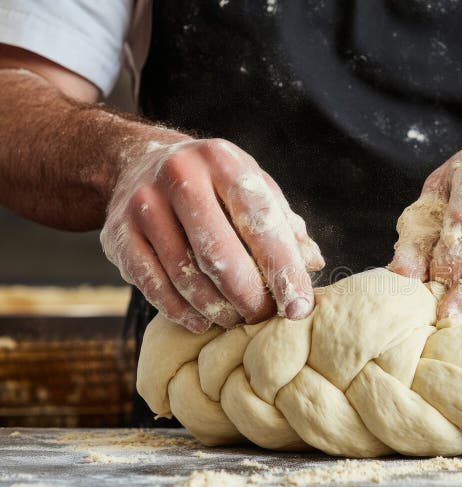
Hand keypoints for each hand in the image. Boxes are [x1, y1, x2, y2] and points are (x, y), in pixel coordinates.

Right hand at [100, 136, 323, 332]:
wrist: (138, 161)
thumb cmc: (213, 183)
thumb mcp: (251, 187)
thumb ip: (284, 224)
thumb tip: (314, 263)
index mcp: (223, 161)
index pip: (260, 221)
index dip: (283, 269)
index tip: (299, 307)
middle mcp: (179, 176)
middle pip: (219, 253)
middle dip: (249, 296)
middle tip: (265, 319)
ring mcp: (143, 204)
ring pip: (184, 274)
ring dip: (216, 308)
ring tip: (237, 321)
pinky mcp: (117, 233)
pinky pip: (151, 283)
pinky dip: (180, 310)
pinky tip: (202, 320)